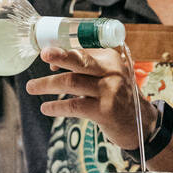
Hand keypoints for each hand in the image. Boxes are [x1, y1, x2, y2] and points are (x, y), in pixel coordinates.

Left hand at [25, 46, 158, 150]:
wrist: (141, 124)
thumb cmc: (118, 97)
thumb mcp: (109, 76)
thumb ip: (86, 67)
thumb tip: (54, 64)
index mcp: (111, 59)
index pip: (84, 48)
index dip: (63, 51)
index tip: (47, 55)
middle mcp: (112, 72)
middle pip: (80, 60)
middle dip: (60, 56)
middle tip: (43, 54)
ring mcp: (109, 91)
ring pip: (72, 82)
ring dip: (47, 84)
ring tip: (31, 87)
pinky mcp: (105, 111)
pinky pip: (74, 106)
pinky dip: (57, 107)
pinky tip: (46, 108)